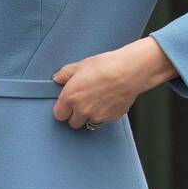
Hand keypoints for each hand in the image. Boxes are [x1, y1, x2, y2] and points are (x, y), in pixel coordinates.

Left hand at [52, 37, 176, 129]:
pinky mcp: (110, 118)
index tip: (67, 104)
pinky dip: (103, 115)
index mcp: (70, 96)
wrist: (130, 72)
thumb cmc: (106, 65)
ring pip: (88, 123)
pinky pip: (102, 121)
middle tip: (82, 102)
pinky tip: (108, 101)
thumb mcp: (82, 65)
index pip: (58, 115)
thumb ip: (65, 74)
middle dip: (76, 115)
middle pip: (72, 123)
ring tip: (96, 101)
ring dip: (89, 116)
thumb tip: (57, 78)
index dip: (63, 109)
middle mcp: (82, 110)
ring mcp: (97, 116)